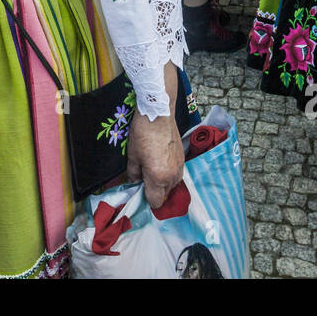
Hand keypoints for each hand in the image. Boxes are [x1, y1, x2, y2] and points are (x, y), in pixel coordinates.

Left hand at [125, 61, 184, 207]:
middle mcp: (172, 176)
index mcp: (158, 178)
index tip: (140, 190)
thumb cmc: (143, 134)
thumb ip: (133, 174)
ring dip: (162, 182)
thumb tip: (135, 182)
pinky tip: (160, 160)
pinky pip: (176, 173)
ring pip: (172, 185)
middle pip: (165, 195)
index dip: (146, 198)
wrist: (159, 113)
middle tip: (143, 176)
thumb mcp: (133, 156)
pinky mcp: (183, 158)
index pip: (155, 202)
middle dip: (154, 190)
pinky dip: (169, 172)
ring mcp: (180, 167)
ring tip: (152, 167)